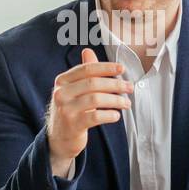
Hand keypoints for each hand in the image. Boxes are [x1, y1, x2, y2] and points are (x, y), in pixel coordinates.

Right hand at [46, 48, 133, 176]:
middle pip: (93, 83)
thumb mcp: (73, 90)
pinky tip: (116, 115)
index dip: (106, 67)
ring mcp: (65, 109)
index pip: (87, 69)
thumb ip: (83, 73)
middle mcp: (61, 93)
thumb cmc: (71, 111)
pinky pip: (96, 116)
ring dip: (116, 100)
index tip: (122, 69)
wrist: (59, 138)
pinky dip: (109, 115)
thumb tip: (88, 50)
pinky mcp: (73, 125)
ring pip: (96, 99)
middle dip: (115, 84)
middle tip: (129, 88)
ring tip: (126, 103)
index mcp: (62, 81)